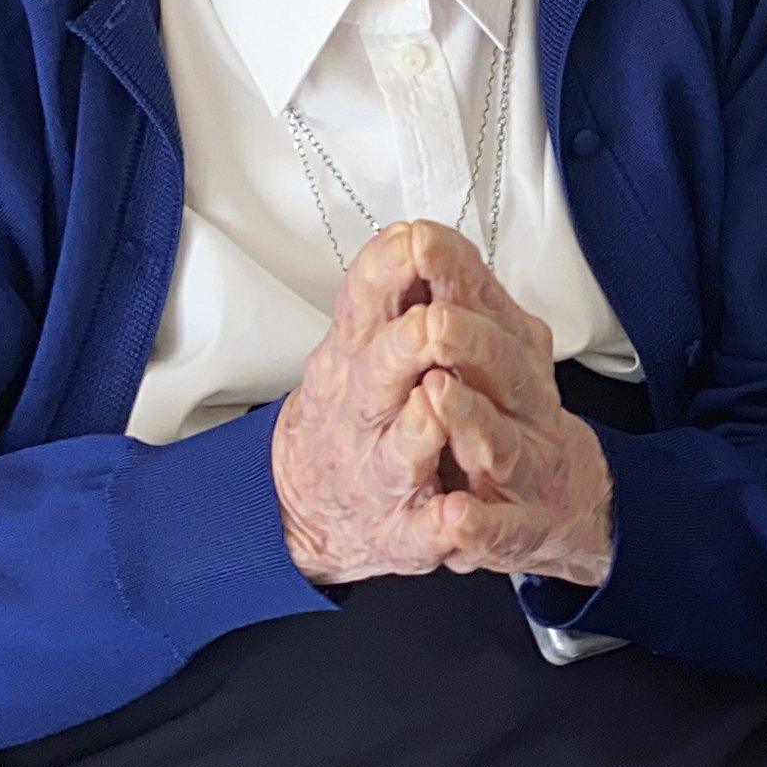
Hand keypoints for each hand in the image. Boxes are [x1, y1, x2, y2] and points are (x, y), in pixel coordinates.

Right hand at [270, 220, 480, 584]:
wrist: (312, 511)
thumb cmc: (357, 413)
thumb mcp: (357, 345)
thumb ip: (389, 294)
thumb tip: (416, 232)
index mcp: (354, 359)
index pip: (363, 306)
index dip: (387, 273)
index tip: (413, 241)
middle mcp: (361, 415)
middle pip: (377, 377)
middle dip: (405, 348)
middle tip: (431, 323)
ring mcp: (381, 476)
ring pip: (399, 453)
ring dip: (420, 428)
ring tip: (437, 400)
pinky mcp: (404, 534)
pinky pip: (423, 532)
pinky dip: (440, 527)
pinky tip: (453, 516)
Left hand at [416, 227, 615, 586]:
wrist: (566, 504)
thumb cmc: (511, 418)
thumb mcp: (497, 351)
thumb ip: (466, 301)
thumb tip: (419, 236)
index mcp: (510, 355)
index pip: (486, 305)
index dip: (455, 273)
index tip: (422, 241)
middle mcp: (524, 404)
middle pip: (505, 366)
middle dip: (469, 340)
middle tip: (435, 320)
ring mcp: (524, 466)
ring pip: (501, 441)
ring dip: (470, 420)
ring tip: (439, 397)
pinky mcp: (521, 527)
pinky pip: (503, 528)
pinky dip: (481, 525)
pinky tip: (456, 518)